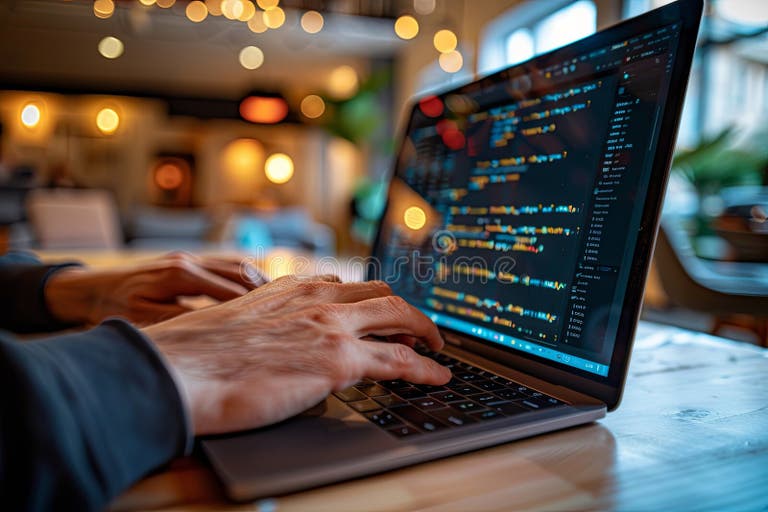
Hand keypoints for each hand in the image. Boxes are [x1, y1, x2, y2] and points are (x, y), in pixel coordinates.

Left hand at [45, 252, 266, 325]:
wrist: (88, 289)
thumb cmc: (114, 307)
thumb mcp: (146, 319)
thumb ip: (183, 319)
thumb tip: (217, 325)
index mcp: (181, 274)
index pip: (229, 288)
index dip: (254, 302)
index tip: (274, 316)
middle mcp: (188, 260)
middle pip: (237, 270)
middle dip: (263, 288)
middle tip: (288, 305)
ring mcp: (187, 258)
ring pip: (233, 264)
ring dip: (256, 280)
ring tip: (279, 297)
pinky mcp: (184, 261)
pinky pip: (221, 264)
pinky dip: (241, 275)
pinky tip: (254, 289)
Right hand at [143, 275, 450, 434]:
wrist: (178, 371)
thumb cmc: (192, 356)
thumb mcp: (236, 324)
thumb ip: (267, 324)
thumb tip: (278, 346)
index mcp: (289, 287)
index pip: (344, 285)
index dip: (369, 299)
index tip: (379, 309)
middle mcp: (315, 298)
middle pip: (381, 295)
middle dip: (406, 311)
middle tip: (417, 327)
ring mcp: (331, 325)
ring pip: (399, 316)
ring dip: (424, 331)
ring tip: (436, 346)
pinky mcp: (340, 359)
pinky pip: (400, 360)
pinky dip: (426, 368)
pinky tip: (438, 375)